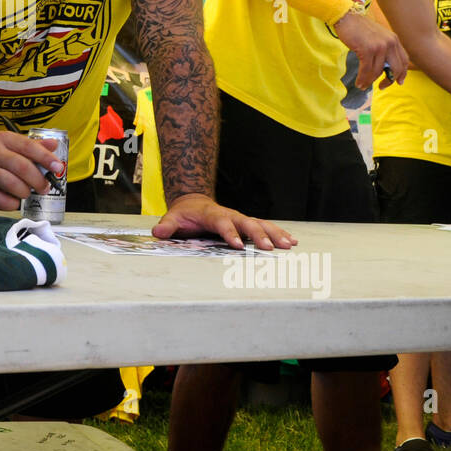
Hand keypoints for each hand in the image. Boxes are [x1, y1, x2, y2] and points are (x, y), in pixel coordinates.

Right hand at [0, 131, 64, 209]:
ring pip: (12, 184)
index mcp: (4, 139)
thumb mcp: (14, 147)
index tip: (58, 167)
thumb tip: (54, 144)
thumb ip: (34, 146)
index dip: (45, 157)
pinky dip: (14, 203)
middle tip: (45, 188)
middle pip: (21, 167)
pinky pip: (3, 200)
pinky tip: (15, 200)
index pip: (28, 146)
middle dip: (38, 180)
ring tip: (27, 193)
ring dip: (25, 192)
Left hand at [151, 193, 295, 250]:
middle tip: (270, 248)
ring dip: (275, 234)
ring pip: (260, 224)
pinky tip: (292, 241)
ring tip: (289, 244)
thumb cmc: (184, 214)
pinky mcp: (246, 224)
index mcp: (212, 214)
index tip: (239, 245)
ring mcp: (240, 219)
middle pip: (247, 223)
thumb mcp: (173, 218)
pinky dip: (278, 233)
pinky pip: (264, 227)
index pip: (223, 224)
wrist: (194, 203)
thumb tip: (158, 232)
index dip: (231, 234)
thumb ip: (167, 226)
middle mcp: (230, 215)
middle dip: (259, 235)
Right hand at [333, 10, 409, 89]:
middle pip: (396, 68)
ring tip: (363, 85)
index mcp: (394, 39)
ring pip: (378, 71)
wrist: (346, 17)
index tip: (398, 82)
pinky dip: (362, 79)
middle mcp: (390, 43)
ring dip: (370, 81)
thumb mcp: (378, 36)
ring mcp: (379, 46)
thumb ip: (384, 48)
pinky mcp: (367, 50)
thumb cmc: (359, 28)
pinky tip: (358, 83)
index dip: (402, 73)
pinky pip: (367, 70)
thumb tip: (384, 67)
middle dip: (389, 81)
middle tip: (382, 86)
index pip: (404, 60)